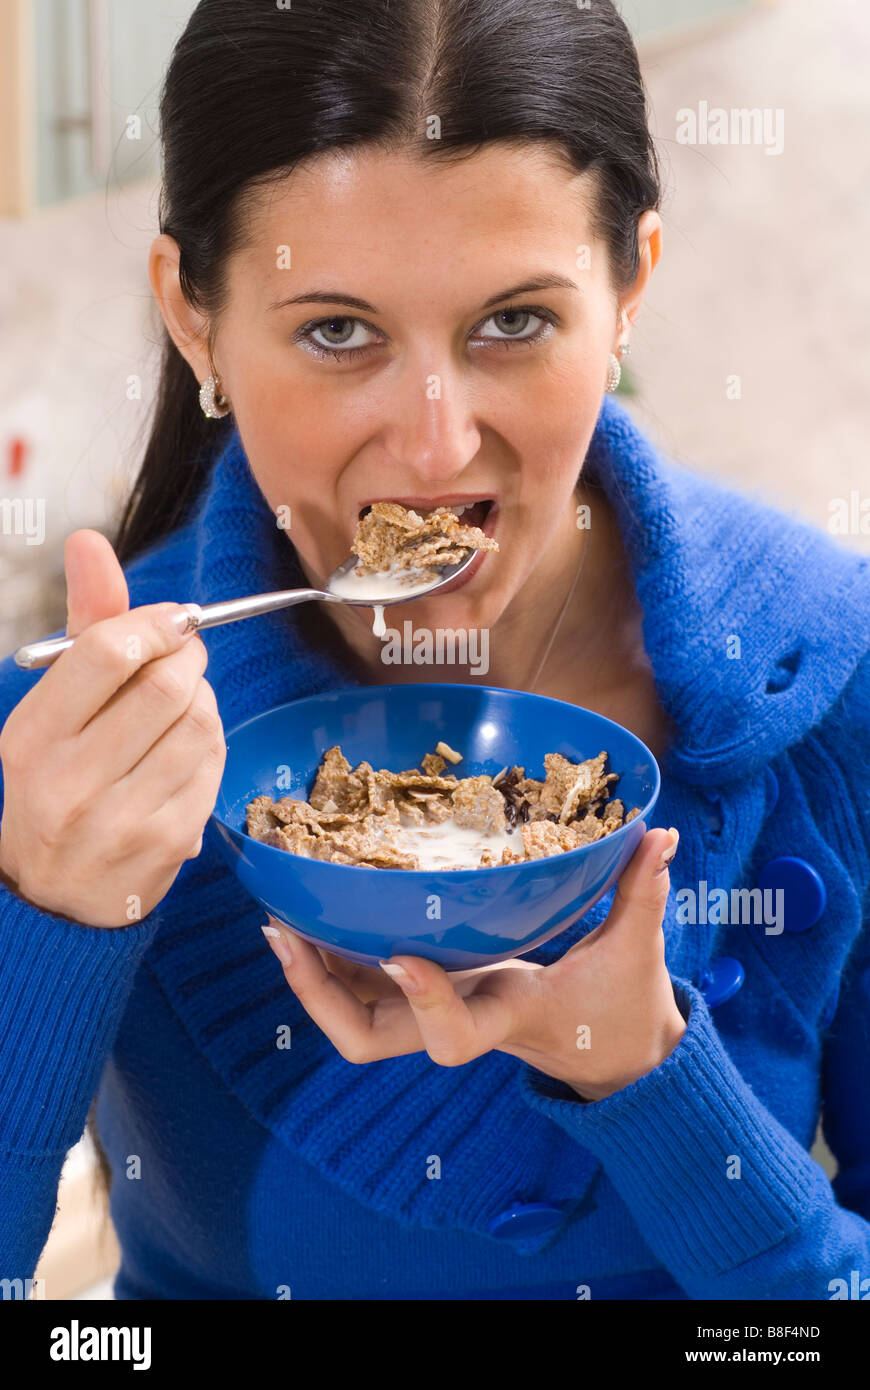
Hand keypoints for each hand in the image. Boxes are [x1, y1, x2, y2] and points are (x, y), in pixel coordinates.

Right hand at [0, 530, 225, 925]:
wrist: (58, 895)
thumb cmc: (58, 781)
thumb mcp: (53, 708)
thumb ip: (85, 626)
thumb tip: (90, 542)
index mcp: (34, 736)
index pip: (106, 654)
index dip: (154, 623)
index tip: (172, 619)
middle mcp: (72, 780)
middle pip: (166, 685)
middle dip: (188, 657)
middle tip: (184, 656)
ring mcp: (124, 816)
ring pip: (201, 722)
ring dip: (204, 699)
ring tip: (182, 705)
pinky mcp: (171, 841)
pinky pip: (216, 764)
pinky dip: (212, 743)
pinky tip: (187, 750)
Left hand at [262, 825, 685, 1099]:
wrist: (613, 1055)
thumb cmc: (622, 1006)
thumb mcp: (637, 949)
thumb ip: (643, 889)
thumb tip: (658, 831)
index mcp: (510, 1013)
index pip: (456, 1035)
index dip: (425, 1002)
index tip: (399, 953)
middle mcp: (463, 1020)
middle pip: (369, 1039)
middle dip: (320, 995)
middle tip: (286, 934)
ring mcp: (440, 1012)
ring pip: (354, 1018)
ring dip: (311, 975)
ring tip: (279, 918)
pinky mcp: (432, 997)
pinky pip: (366, 989)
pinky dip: (333, 958)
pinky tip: (310, 912)